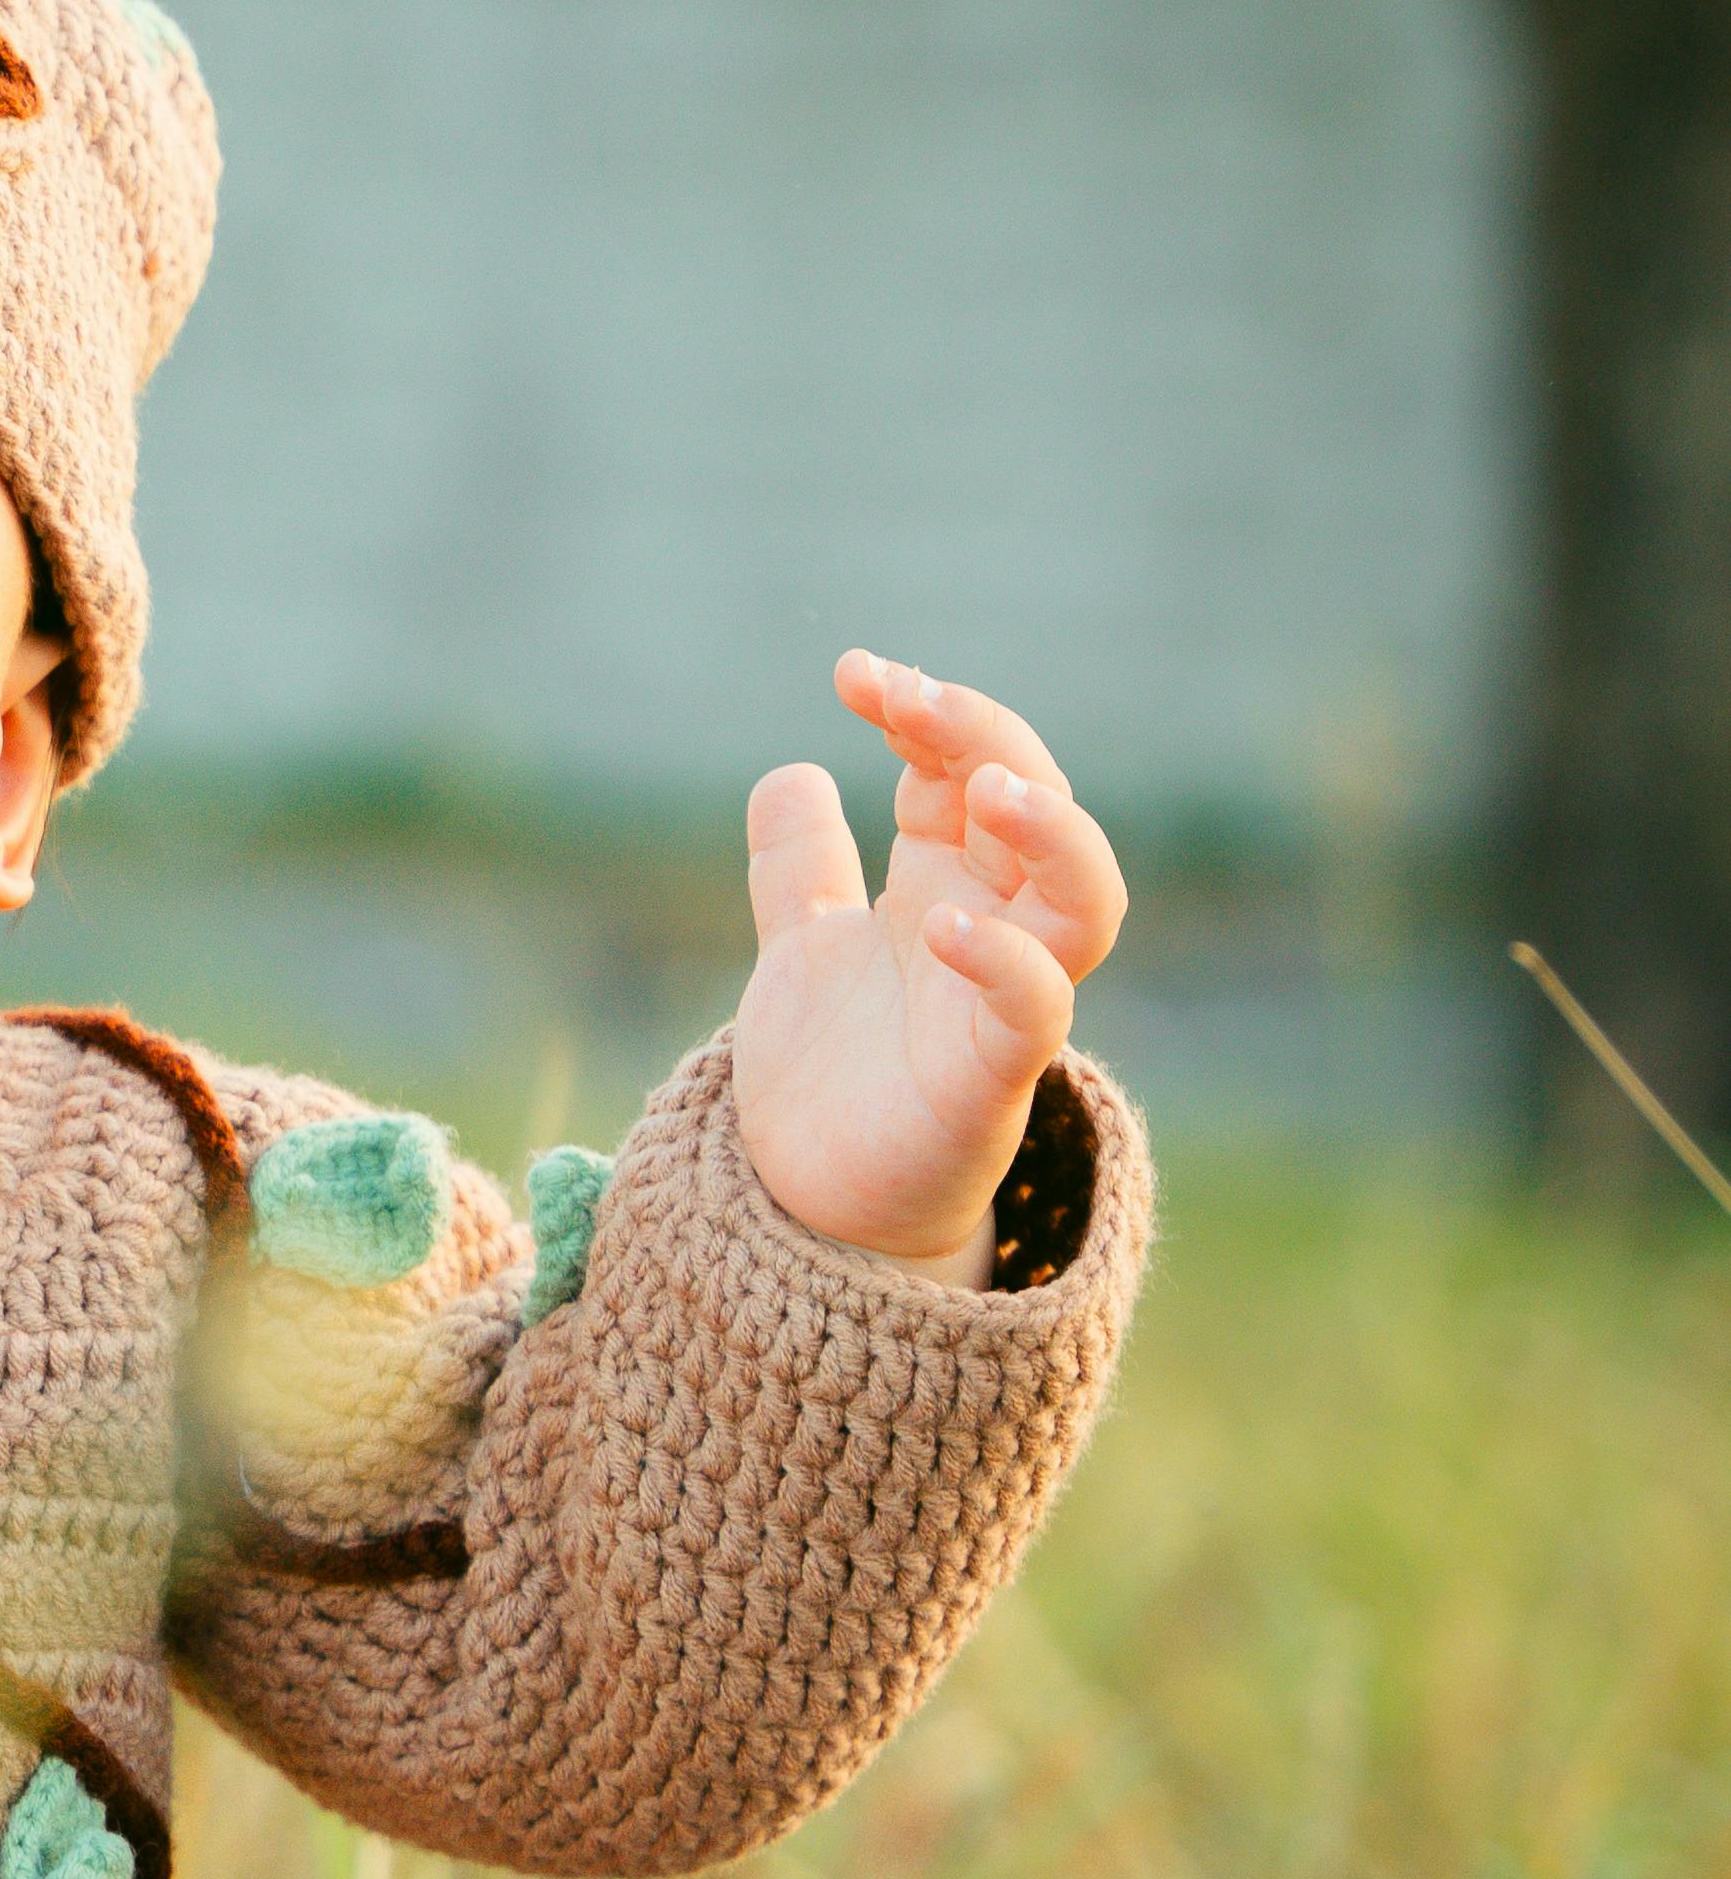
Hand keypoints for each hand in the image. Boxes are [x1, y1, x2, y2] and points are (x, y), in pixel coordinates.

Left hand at [730, 657, 1124, 1279]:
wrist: (817, 1205)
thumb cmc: (833, 1076)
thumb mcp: (801, 952)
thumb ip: (801, 870)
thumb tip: (792, 773)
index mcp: (946, 888)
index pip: (964, 773)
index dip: (924, 714)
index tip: (856, 674)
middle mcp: (991, 931)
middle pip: (1039, 807)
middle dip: (986, 736)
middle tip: (911, 696)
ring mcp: (1003, 1003)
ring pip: (1086, 901)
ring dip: (1052, 833)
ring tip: (988, 786)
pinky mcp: (993, 1080)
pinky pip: (1035, 1010)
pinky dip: (1002, 961)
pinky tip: (938, 925)